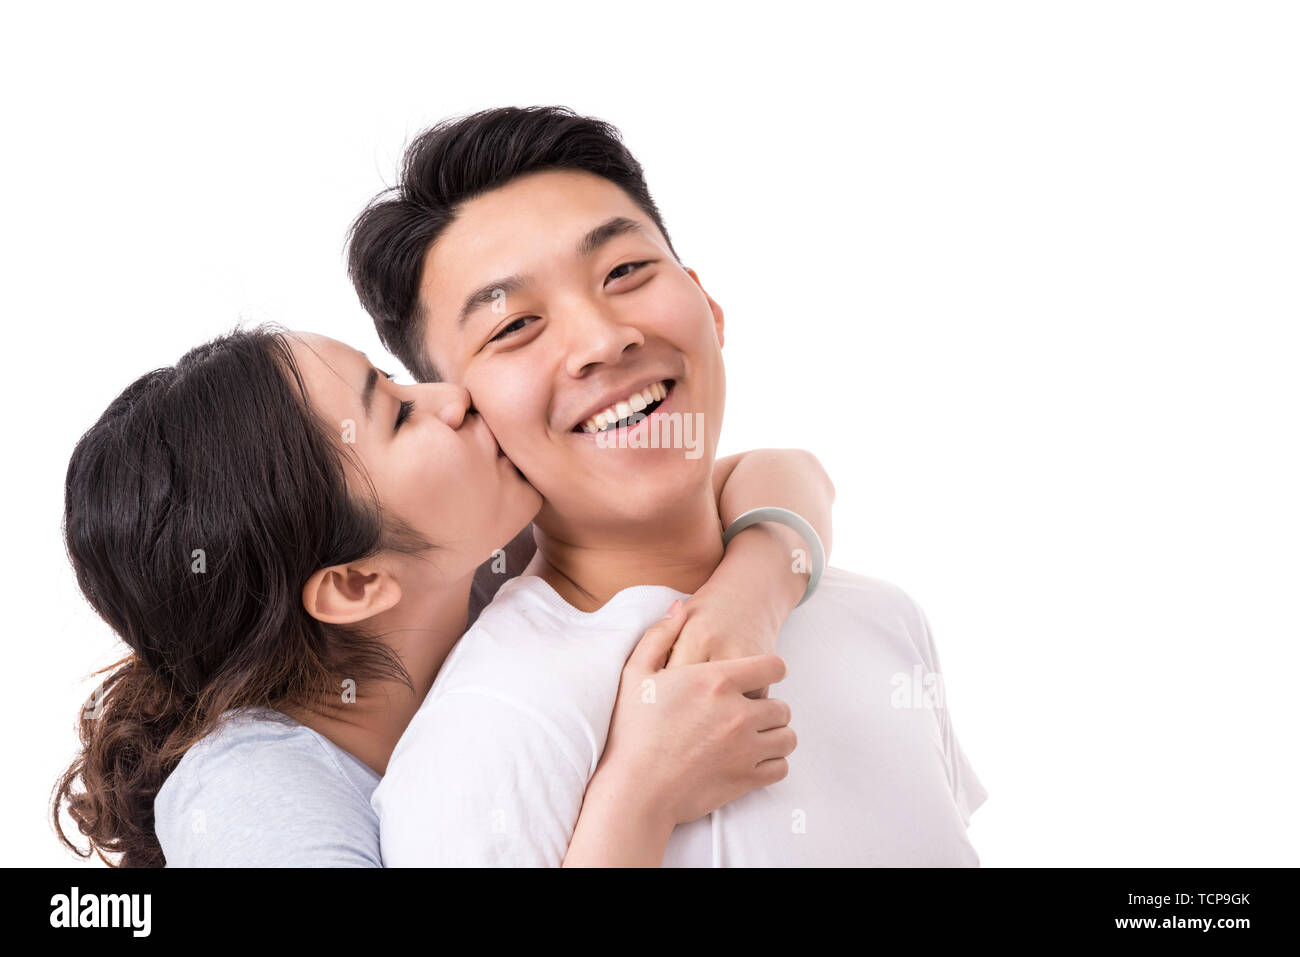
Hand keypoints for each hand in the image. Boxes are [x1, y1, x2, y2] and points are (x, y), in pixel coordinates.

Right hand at [594, 600, 795, 828]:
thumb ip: (660, 636)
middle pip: (783, 705)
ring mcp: (745, 748)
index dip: (769, 670)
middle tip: (748, 713)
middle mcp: (738, 712)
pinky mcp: (746, 779)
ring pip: (787, 737)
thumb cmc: (631, 731)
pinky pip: (781, 767)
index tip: (758, 677)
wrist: (635, 790)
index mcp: (715, 681)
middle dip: (769, 707)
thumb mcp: (636, 674)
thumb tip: (680, 607)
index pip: (773, 667)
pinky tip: (753, 759)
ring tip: (754, 737)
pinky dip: (772, 763)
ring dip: (775, 735)